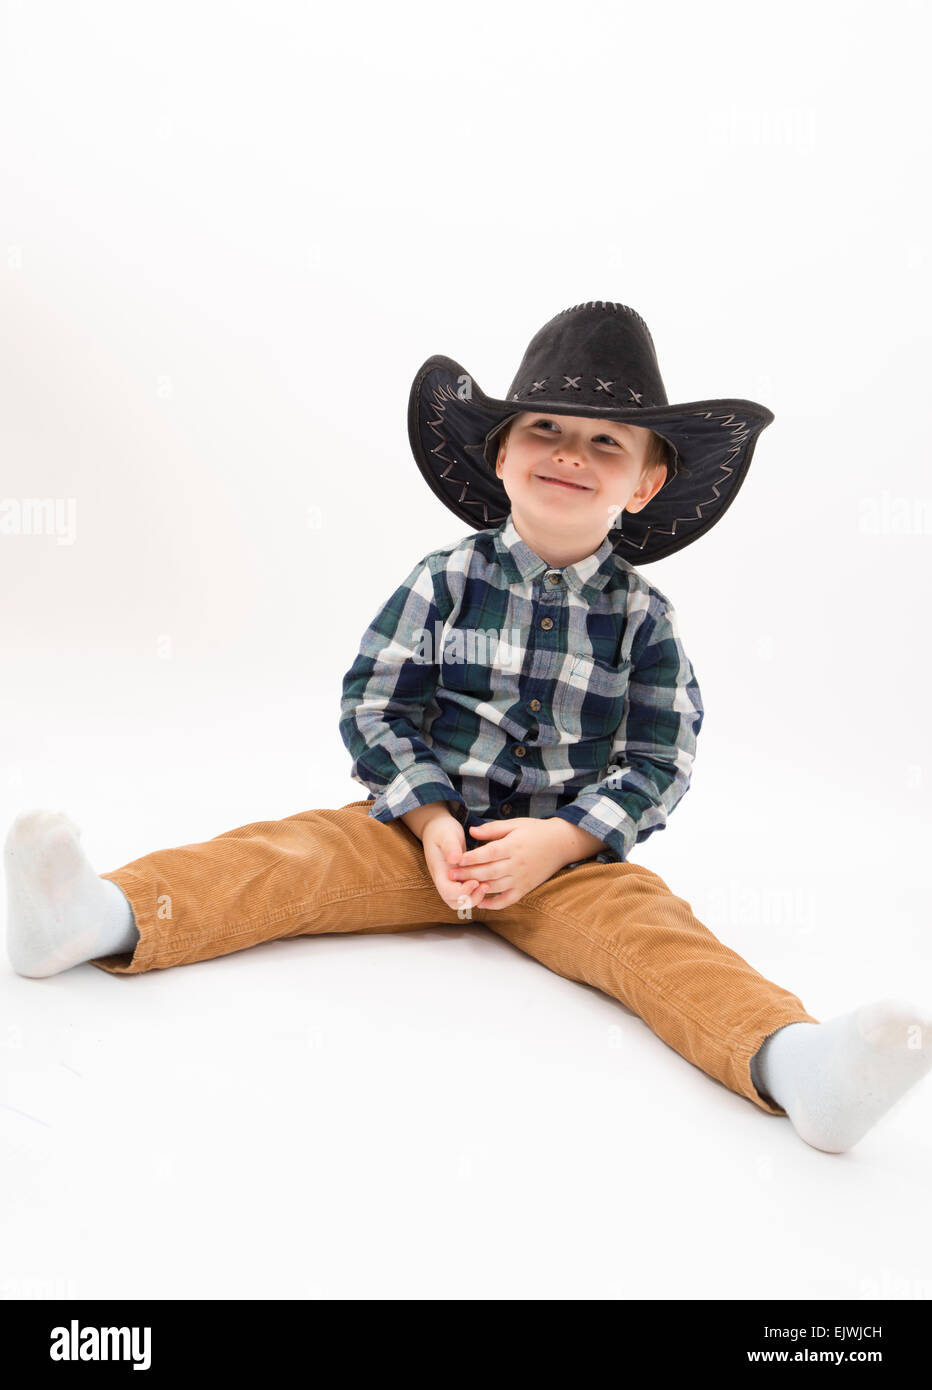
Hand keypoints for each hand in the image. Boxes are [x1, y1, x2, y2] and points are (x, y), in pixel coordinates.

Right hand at [420, 815, 490, 918]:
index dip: (462, 891)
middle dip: (471, 898)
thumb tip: (455, 858)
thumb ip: (450, 846)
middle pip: (455, 902)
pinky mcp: (459, 880)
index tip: (475, 880)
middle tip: (485, 885)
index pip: (447, 892)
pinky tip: (487, 883)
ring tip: (487, 885)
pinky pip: (467, 895)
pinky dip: (477, 893)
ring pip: (462, 902)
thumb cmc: (442, 831)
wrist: (437, 829)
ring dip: (475, 897)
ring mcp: (451, 882)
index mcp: (439, 871)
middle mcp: (444, 880)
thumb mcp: (445, 834)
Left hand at [445, 817, 569, 910]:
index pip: (489, 853)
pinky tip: (480, 902)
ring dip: (477, 888)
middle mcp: (517, 864)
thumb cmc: (535, 831)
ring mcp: (521, 878)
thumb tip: (471, 831)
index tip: (456, 859)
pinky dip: (494, 904)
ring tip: (460, 887)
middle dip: (468, 874)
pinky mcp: (525, 888)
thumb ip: (492, 829)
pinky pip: (508, 900)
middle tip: (451, 875)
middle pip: (488, 871)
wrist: (561, 844)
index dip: (471, 857)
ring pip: (496, 887)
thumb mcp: (515, 824)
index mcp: (513, 846)